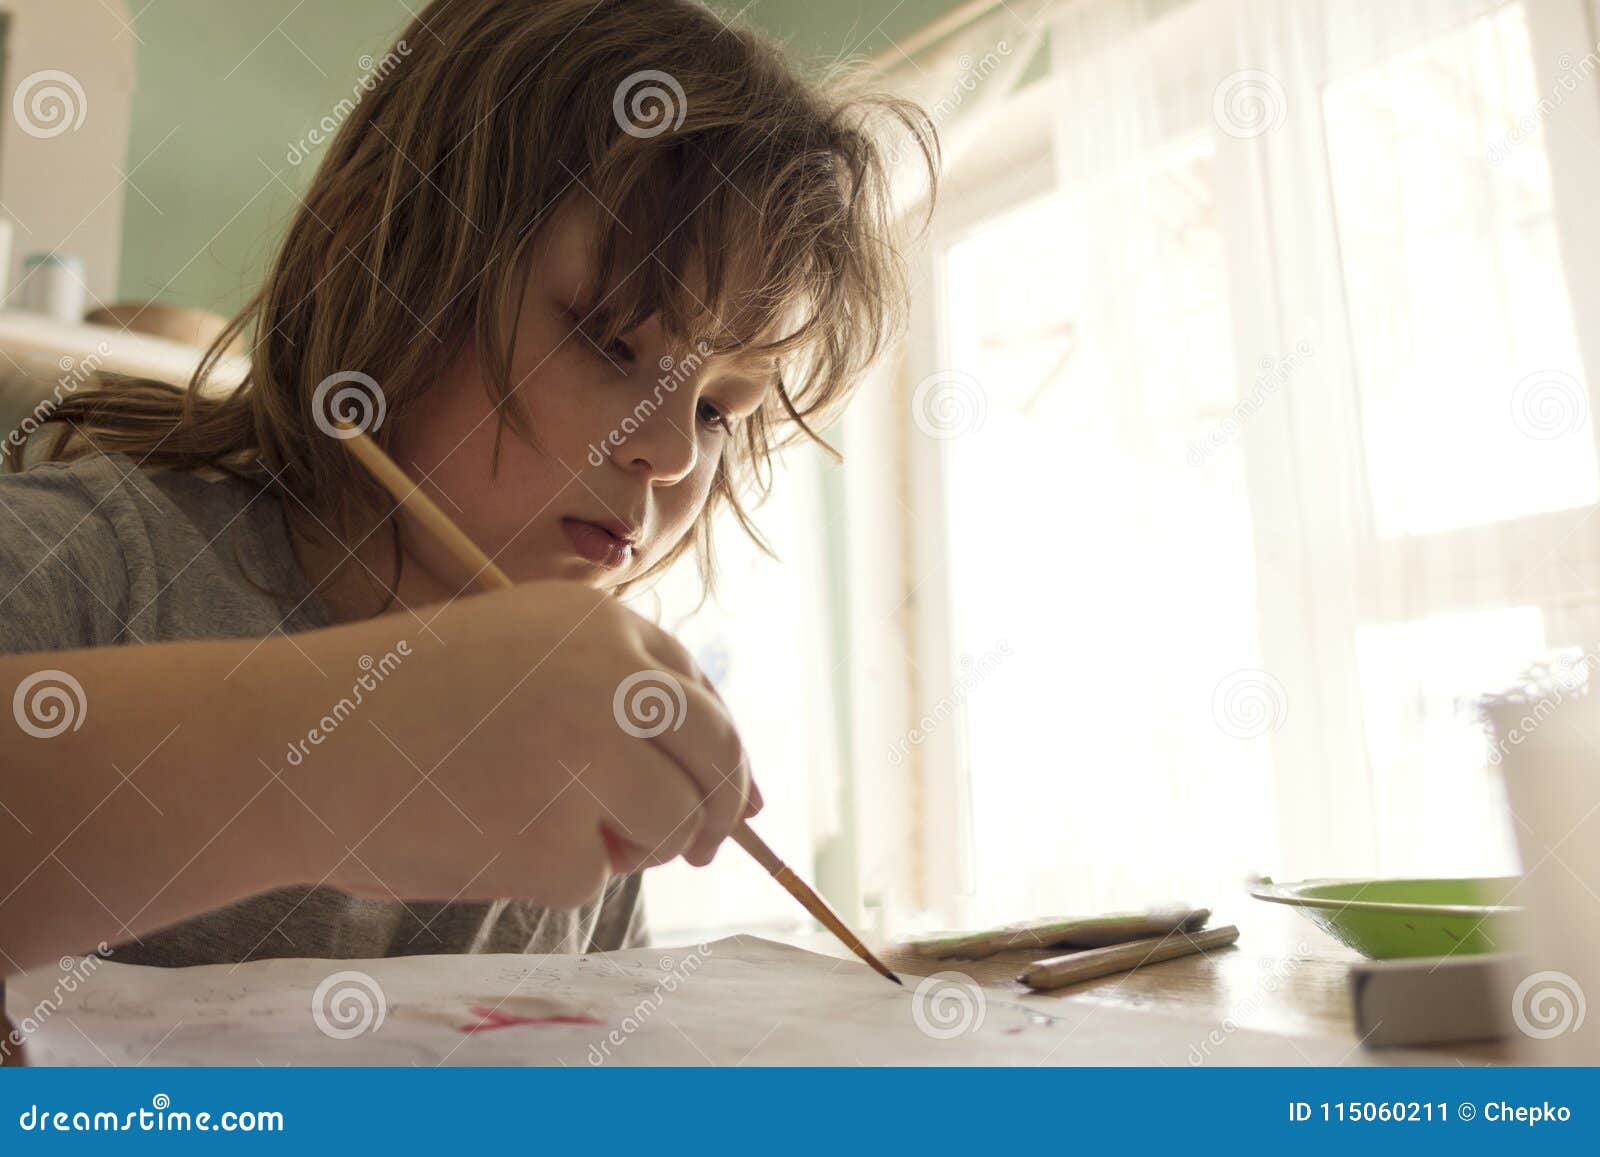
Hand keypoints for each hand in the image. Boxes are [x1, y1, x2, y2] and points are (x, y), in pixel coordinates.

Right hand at [293, 581, 760, 908]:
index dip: (717, 751)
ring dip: (632, 845)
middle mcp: (613, 680)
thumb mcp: (516, 658)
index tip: (719, 794)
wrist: (288, 743)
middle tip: (693, 844)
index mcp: (602, 625)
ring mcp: (589, 758)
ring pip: (669, 824)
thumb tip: (747, 801)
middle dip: (717, 810)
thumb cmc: (394, 703)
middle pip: (716, 757)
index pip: (700, 694)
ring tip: (538, 827)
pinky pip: (590, 877)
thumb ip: (615, 702)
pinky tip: (477, 837)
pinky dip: (547, 875)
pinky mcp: (555, 839)